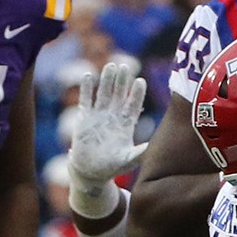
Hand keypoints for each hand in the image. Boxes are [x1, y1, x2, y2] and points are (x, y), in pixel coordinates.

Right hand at [67, 61, 149, 190]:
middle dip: (122, 81)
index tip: (140, 81)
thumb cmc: (112, 166)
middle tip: (125, 66)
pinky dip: (86, 89)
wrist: (91, 171)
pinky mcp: (84, 118)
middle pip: (119, 94)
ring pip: (103, 93)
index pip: (133, 105)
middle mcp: (113, 116)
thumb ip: (139, 153)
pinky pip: (86, 100)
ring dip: (107, 80)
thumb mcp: (128, 160)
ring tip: (111, 66)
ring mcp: (99, 115)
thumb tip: (152, 147)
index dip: (136, 93)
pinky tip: (88, 76)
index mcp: (126, 124)